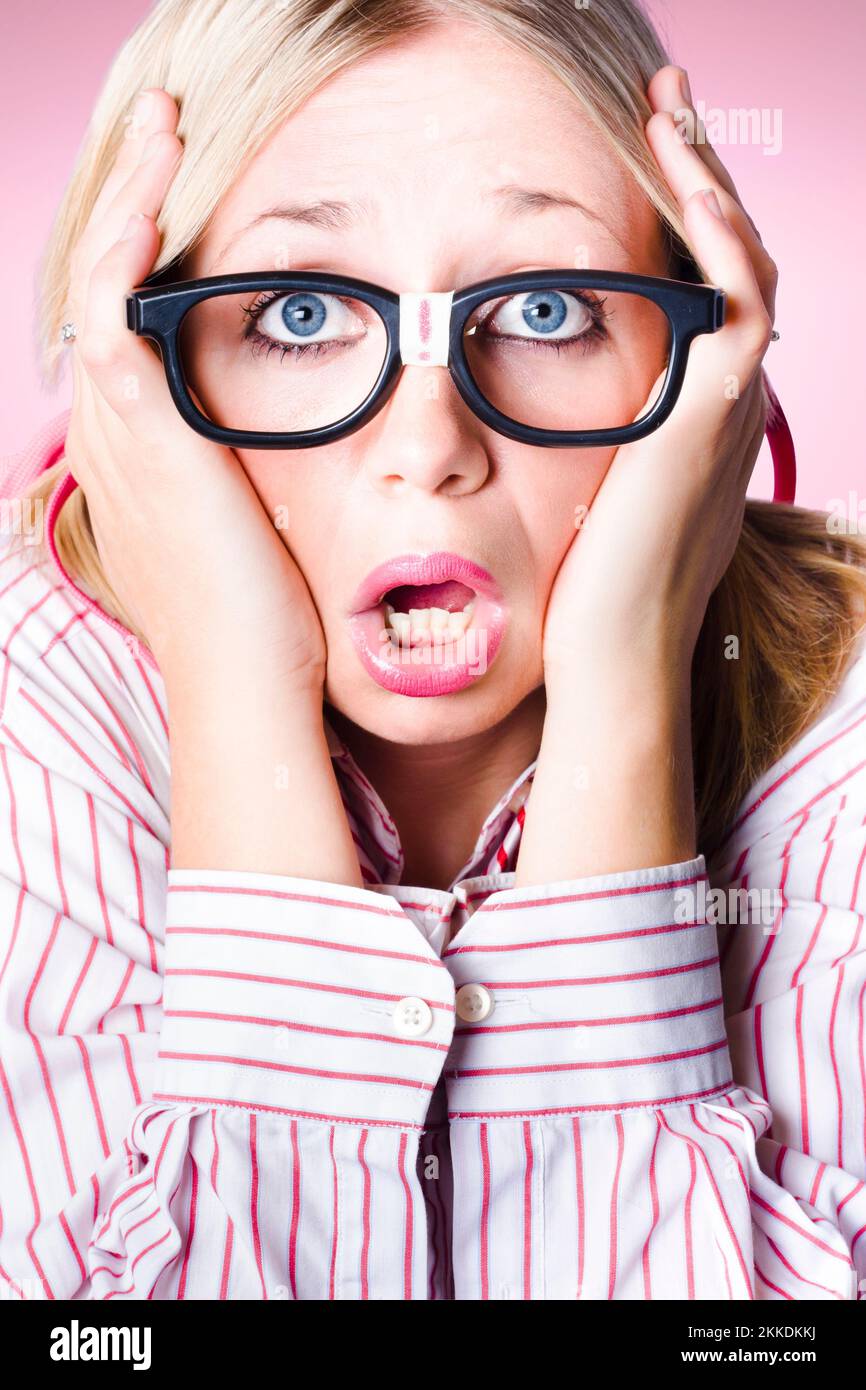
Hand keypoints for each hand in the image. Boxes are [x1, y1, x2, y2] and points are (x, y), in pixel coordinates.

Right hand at [62, 88, 325, 693]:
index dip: (143, 254)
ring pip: (97, 276)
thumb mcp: (258, 529)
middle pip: (99, 284)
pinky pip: (110, 309)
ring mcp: (115, 432)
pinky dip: (126, 244)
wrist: (255, 678)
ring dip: (130, 195)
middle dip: (130, 201)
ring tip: (164, 126)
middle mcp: (109, 435)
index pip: (123, 325)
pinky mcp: (136, 432)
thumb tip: (309, 447)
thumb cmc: (272, 621)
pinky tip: (161, 193)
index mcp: (137, 456)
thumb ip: (259, 476)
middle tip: (164, 134)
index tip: (188, 202)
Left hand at [541, 64, 775, 698]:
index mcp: (691, 426)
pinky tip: (686, 181)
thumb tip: (507, 427)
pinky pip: (741, 299)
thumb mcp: (581, 509)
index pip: (704, 303)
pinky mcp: (713, 417)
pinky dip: (722, 234)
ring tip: (671, 115)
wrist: (609, 664)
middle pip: (734, 267)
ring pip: (748, 266)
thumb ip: (575, 458)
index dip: (683, 234)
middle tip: (666, 112)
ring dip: (710, 185)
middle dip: (701, 185)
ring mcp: (727, 411)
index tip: (640, 174)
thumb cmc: (582, 603)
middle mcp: (722, 408)